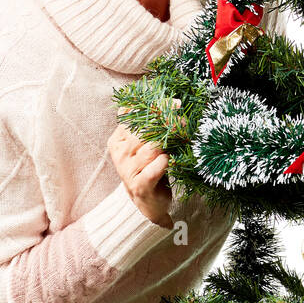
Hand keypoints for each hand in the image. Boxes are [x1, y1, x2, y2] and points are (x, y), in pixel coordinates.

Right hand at [108, 105, 175, 227]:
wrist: (148, 202)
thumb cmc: (150, 167)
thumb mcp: (146, 143)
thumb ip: (150, 124)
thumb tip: (170, 101)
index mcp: (118, 140)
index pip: (133, 117)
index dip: (156, 108)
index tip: (176, 102)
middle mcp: (120, 154)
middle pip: (144, 131)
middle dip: (167, 124)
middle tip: (185, 121)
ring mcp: (127, 171)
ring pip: (151, 148)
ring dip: (169, 143)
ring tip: (182, 141)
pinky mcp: (139, 186)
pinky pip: (154, 168)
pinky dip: (164, 163)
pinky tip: (169, 161)